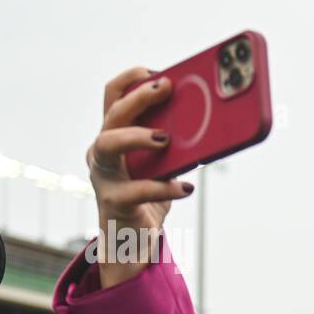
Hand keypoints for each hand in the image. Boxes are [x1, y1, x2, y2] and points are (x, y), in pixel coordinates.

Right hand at [88, 66, 194, 281]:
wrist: (133, 241)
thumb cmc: (149, 198)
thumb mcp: (164, 166)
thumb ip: (176, 146)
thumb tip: (212, 124)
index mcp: (112, 136)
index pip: (112, 97)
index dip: (130, 79)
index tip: (155, 71)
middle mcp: (101, 152)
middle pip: (113, 113)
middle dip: (140, 96)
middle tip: (166, 88)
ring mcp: (103, 176)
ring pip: (108, 143)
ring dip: (136, 135)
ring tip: (165, 137)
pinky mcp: (114, 202)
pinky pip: (138, 190)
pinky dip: (164, 188)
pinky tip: (187, 188)